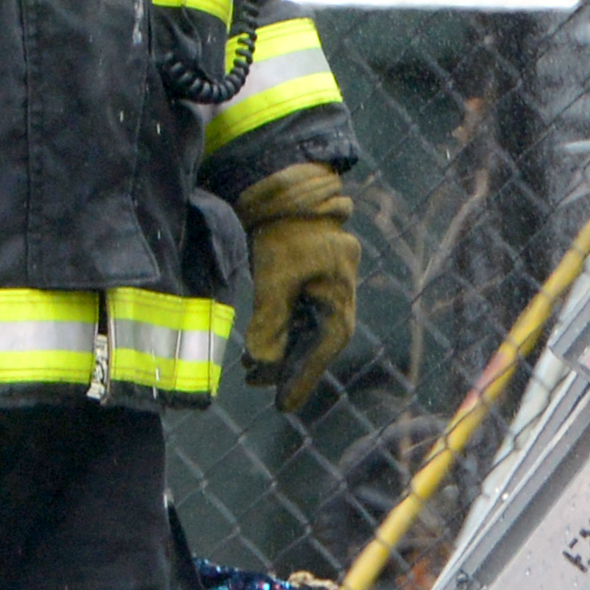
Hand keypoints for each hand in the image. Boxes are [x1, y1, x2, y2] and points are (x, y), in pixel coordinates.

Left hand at [232, 163, 359, 413]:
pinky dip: (280, 327)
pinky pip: (298, 310)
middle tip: (260, 387)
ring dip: (281, 348)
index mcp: (339, 294)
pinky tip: (258, 340)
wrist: (284, 183)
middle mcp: (338, 291)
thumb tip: (262, 363)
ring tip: (251, 369)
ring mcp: (325, 280)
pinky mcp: (309, 271)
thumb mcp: (274, 277)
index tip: (284, 406)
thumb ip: (270, 322)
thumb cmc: (284, 228)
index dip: (303, 378)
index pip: (323, 348)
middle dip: (288, 366)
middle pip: (316, 340)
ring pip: (305, 326)